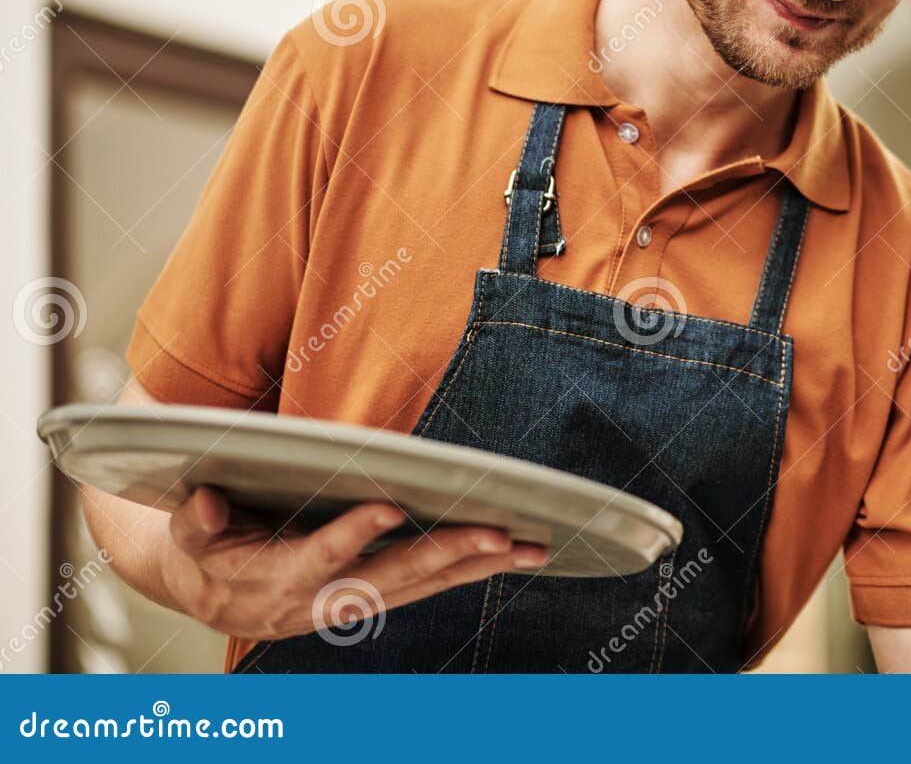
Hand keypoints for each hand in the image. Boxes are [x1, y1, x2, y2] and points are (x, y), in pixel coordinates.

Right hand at [160, 485, 545, 640]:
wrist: (204, 589)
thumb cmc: (203, 545)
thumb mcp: (187, 531)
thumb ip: (197, 520)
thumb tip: (208, 501)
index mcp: (273, 580)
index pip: (318, 558)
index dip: (351, 536)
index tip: (388, 508)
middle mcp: (318, 601)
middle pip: (389, 578)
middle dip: (444, 554)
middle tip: (496, 533)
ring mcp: (349, 604)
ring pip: (420, 587)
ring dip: (475, 566)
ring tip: (528, 545)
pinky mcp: (370, 599)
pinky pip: (427, 587)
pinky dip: (470, 571)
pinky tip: (511, 553)